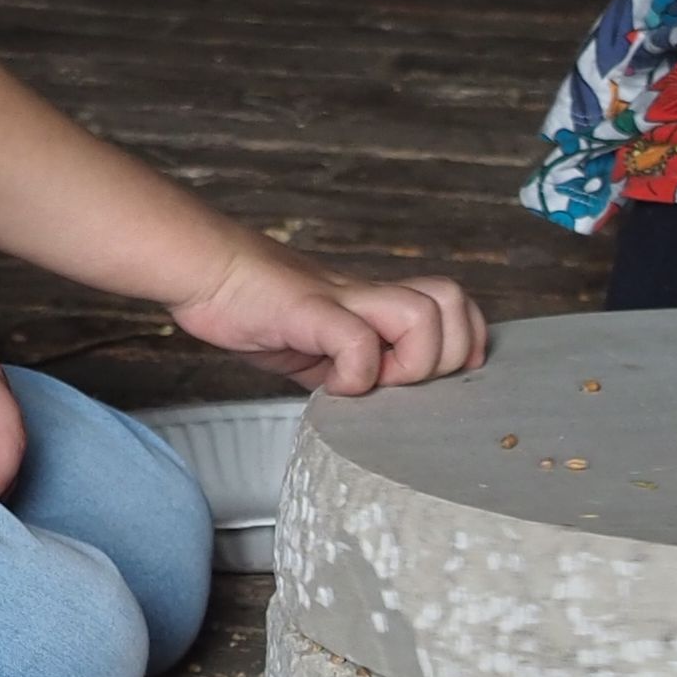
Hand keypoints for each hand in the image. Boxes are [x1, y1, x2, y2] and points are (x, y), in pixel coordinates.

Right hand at [175, 245, 488, 393]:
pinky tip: (330, 385)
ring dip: (408, 362)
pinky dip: (355, 374)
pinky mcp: (309, 309)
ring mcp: (344, 298)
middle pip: (453, 303)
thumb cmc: (262, 310)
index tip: (439, 379)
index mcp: (381, 304)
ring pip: (423, 315)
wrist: (209, 273)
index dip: (466, 341)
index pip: (457, 304)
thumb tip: (381, 404)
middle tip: (395, 383)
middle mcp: (372, 295)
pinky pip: (356, 341)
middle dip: (441, 358)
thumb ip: (355, 365)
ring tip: (368, 382)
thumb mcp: (321, 347)